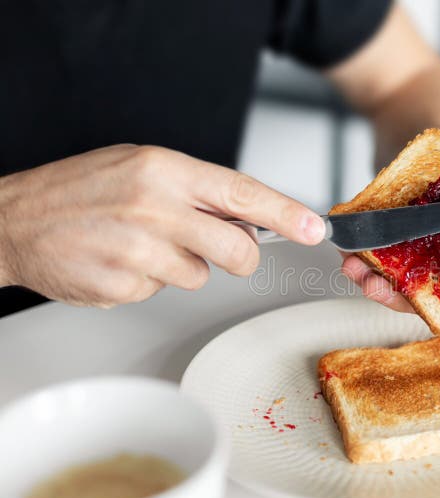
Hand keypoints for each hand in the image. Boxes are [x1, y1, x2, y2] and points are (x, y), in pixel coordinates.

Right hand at [0, 145, 324, 306]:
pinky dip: (148, 282)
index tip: (314, 229)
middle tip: (218, 249)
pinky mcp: (122, 285)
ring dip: (180, 266)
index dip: (286, 214)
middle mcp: (154, 207)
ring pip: (199, 276)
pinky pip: (161, 292)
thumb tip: (251, 216)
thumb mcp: (140, 167)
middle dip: (238, 256)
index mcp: (164, 170)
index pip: (244, 193)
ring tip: (140, 244)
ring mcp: (137, 250)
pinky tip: (119, 261)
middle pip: (237, 249)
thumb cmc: (80, 190)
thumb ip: (197, 190)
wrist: (13, 220)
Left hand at [340, 137, 439, 312]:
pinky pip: (374, 269)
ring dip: (376, 285)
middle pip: (438, 295)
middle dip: (408, 298)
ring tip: (356, 270)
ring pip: (402, 290)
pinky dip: (358, 264)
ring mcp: (417, 265)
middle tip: (386, 288)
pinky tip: (346, 254)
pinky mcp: (388, 256)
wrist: (414, 155)